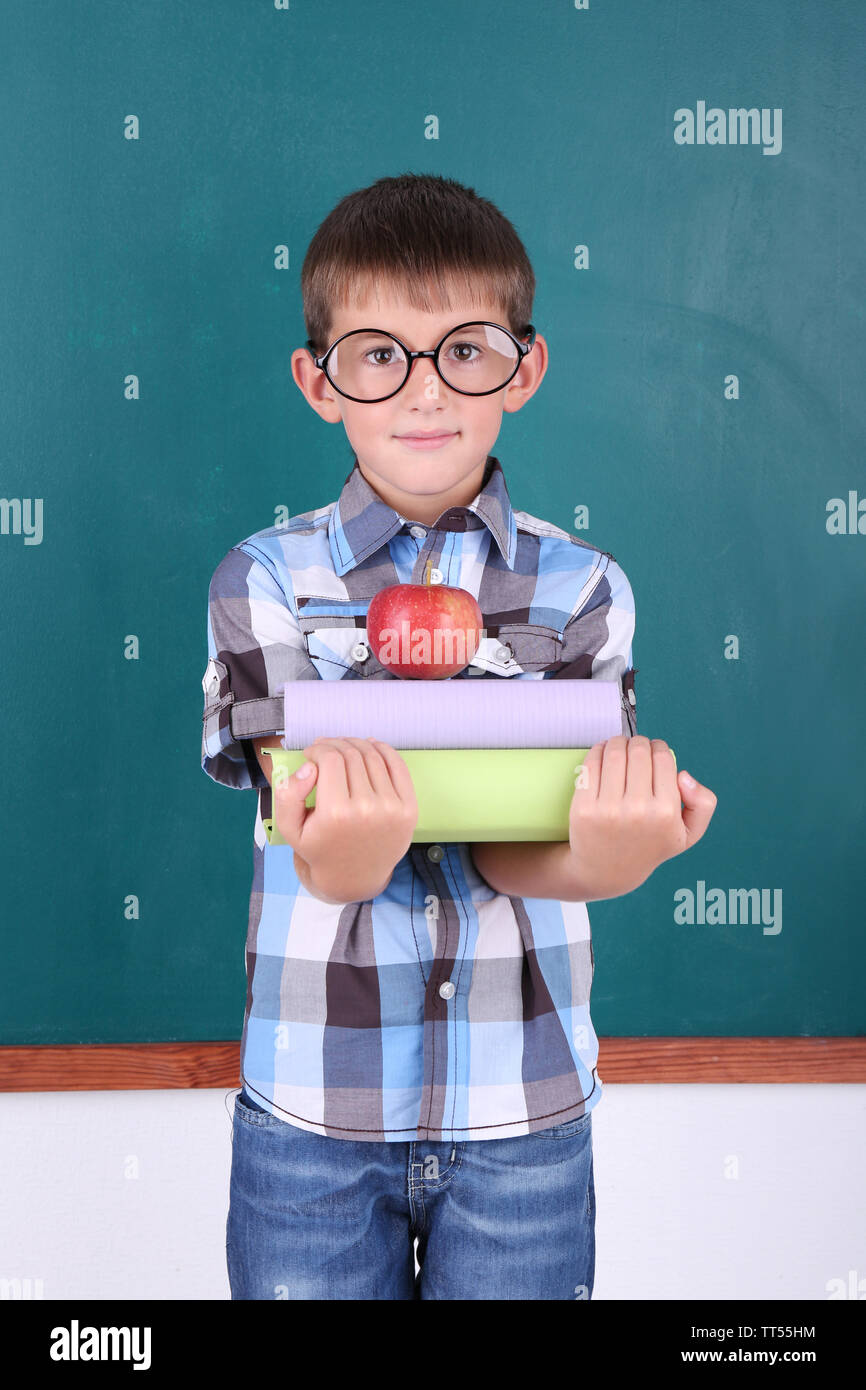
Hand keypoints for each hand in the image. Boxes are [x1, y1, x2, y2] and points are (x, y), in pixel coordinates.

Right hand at [273, 736, 417, 902]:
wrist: (354, 876)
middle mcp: (366, 810)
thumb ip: (287, 795)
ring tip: (345, 748)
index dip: (318, 749)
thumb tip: (310, 766)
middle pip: (352, 755)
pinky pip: (398, 767)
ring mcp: (392, 809)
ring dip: (357, 744)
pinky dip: (385, 750)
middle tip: (326, 748)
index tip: (311, 752)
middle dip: (335, 744)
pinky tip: (372, 745)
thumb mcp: (290, 828)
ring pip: (374, 756)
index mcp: (335, 814)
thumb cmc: (320, 848)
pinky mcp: (409, 809)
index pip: (329, 759)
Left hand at [568, 736, 717, 897]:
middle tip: (635, 746)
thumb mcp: (688, 835)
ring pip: (614, 754)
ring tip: (618, 746)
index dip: (659, 747)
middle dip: (638, 742)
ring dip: (617, 742)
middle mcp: (638, 810)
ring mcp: (608, 809)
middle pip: (638, 752)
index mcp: (666, 813)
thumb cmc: (649, 847)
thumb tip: (683, 774)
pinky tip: (602, 752)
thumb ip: (703, 803)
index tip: (654, 749)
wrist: (608, 872)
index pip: (663, 759)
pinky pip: (591, 766)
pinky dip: (597, 751)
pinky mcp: (584, 808)